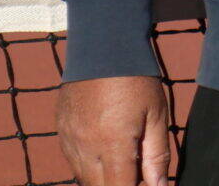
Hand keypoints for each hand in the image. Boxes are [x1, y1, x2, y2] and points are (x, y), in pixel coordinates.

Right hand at [56, 76, 171, 185]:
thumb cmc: (137, 79)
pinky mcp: (61, 132)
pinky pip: (73, 161)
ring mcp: (69, 140)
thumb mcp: (157, 115)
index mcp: (112, 143)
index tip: (147, 183)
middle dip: (120, 184)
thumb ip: (157, 156)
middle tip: (139, 170)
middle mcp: (85, 147)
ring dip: (104, 177)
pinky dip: (89, 164)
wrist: (104, 46)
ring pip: (84, 178)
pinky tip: (106, 148)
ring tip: (126, 157)